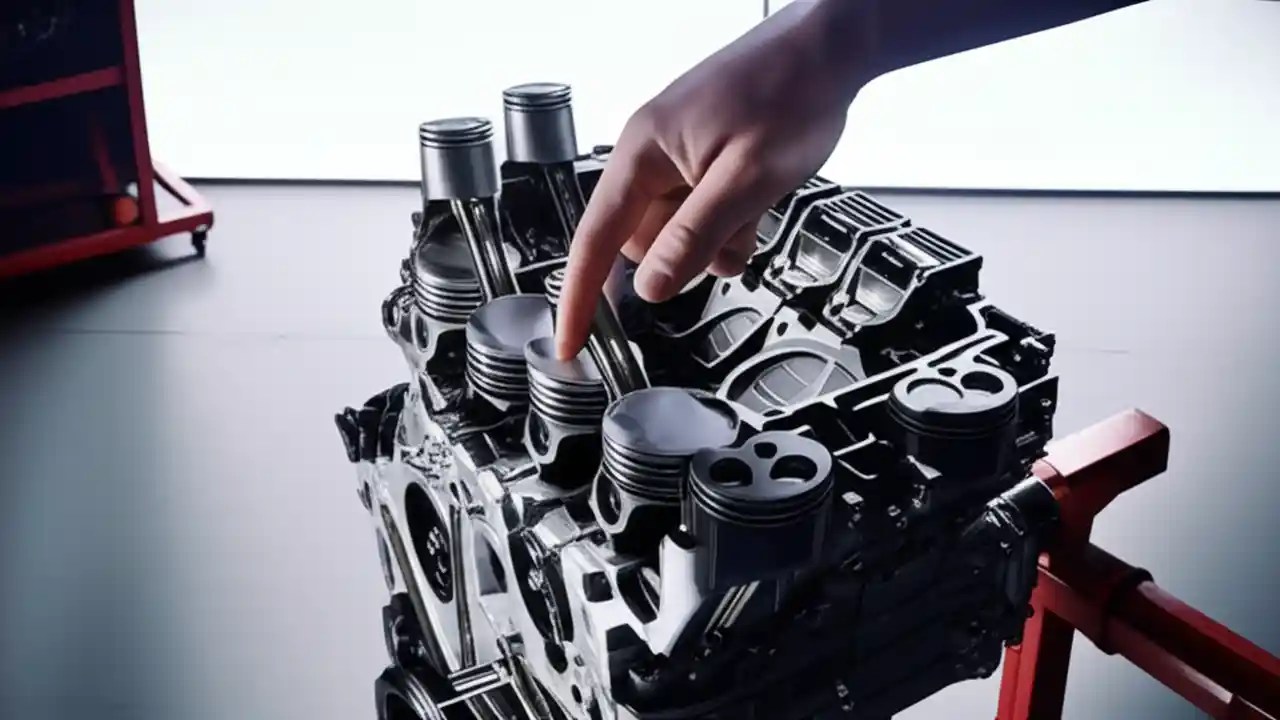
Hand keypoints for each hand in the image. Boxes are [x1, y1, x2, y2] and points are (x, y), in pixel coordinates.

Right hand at [554, 0, 869, 358]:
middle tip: (735, 231)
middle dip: (684, 255)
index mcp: (643, 153)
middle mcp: (651, 154)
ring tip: (755, 204)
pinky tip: (758, 197)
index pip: (595, 240)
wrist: (829, 48)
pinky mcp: (703, 160)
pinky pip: (700, 213)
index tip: (571, 344)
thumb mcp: (746, 179)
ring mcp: (677, 157)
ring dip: (714, 239)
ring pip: (676, 232)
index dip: (580, 299)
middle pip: (642, 241)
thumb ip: (694, 236)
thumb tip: (650, 287)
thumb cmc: (790, 93)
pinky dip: (728, 221)